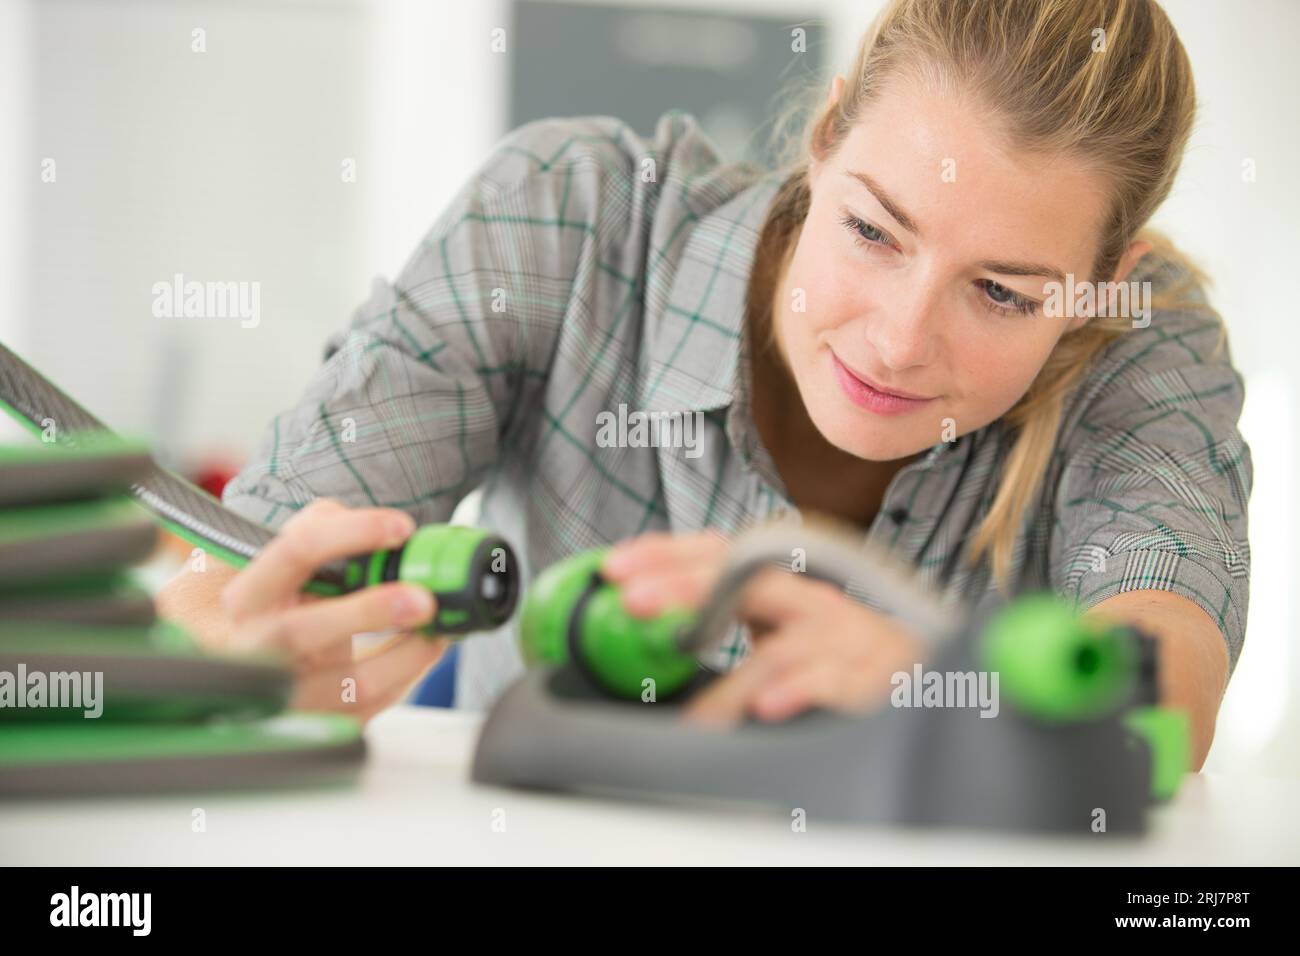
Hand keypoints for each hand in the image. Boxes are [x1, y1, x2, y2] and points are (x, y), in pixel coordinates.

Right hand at [215, 498, 443, 723]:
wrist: (238, 668)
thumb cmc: (271, 609)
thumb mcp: (281, 563)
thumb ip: (321, 529)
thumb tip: (376, 526)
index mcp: (246, 598)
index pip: (295, 552)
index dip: (353, 533)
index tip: (400, 528)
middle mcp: (254, 649)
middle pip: (302, 631)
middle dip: (369, 611)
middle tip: (423, 599)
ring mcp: (282, 695)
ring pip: (351, 684)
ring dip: (408, 654)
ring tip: (438, 628)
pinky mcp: (314, 726)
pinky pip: (372, 706)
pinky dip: (407, 676)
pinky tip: (423, 650)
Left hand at [601, 529, 928, 725]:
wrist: (930, 685)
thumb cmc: (841, 660)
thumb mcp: (776, 635)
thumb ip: (721, 626)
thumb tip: (643, 633)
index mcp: (785, 587)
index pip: (720, 556)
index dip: (666, 555)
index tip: (614, 567)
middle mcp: (814, 602)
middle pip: (748, 579)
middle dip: (686, 585)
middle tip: (631, 601)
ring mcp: (847, 637)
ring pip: (782, 647)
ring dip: (732, 680)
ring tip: (694, 712)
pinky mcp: (877, 677)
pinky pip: (834, 681)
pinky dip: (801, 691)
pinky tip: (768, 707)